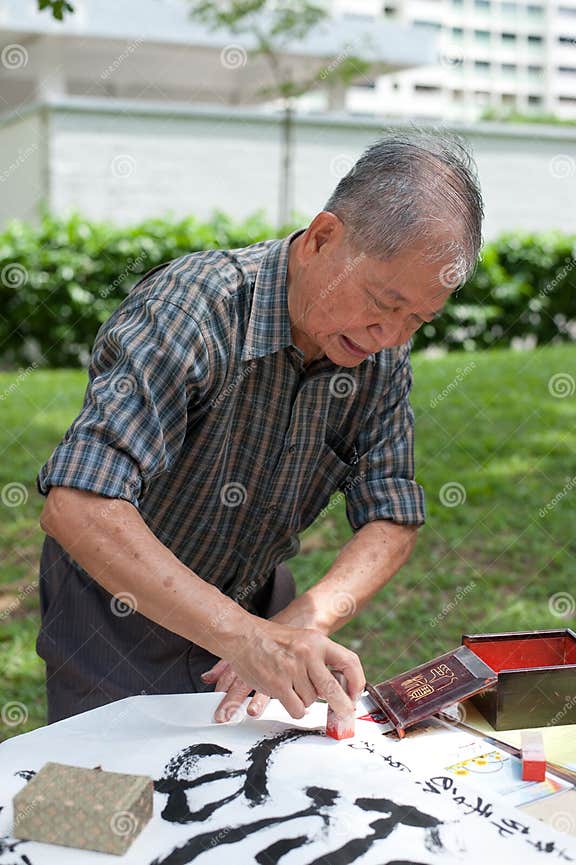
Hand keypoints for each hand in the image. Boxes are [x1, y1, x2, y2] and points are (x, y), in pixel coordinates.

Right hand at [203, 619, 364, 722]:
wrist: (244, 636)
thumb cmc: (274, 640)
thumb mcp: (304, 640)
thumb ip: (321, 660)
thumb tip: (339, 688)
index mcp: (318, 642)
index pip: (349, 662)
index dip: (357, 682)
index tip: (355, 695)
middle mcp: (308, 654)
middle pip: (334, 689)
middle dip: (342, 707)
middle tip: (345, 715)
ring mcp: (292, 670)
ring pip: (311, 701)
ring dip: (305, 700)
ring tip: (293, 686)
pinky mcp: (278, 684)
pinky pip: (297, 709)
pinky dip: (295, 709)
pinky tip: (288, 697)